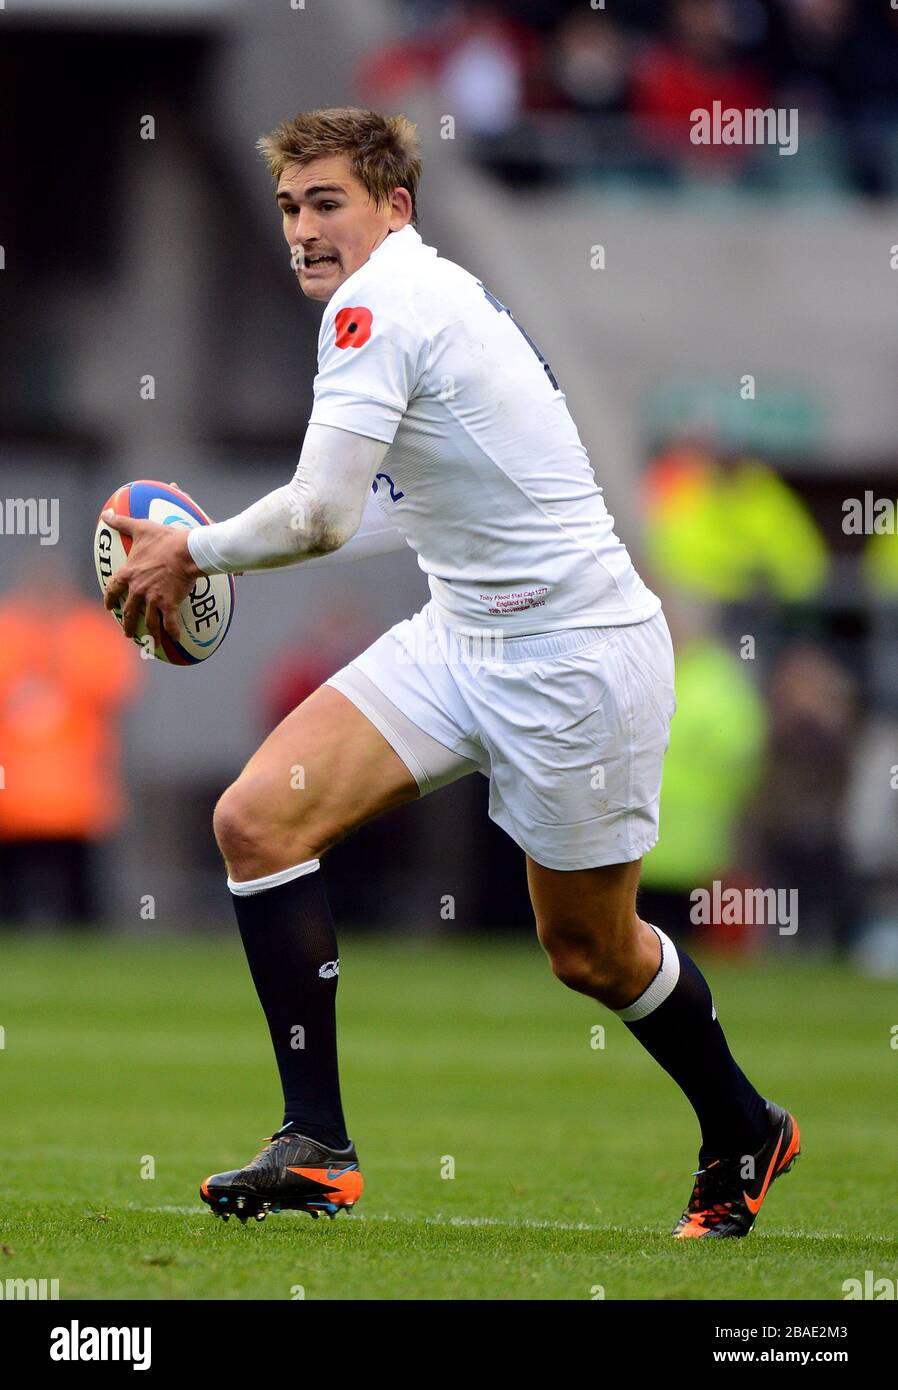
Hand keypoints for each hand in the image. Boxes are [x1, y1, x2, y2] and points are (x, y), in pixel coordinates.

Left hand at [102, 510, 202, 647]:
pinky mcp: (169, 604)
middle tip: (128, 632)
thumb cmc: (164, 538)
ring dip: (149, 634)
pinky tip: (175, 639)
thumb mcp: (141, 528)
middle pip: (129, 612)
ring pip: (148, 622)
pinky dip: (172, 632)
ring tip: (150, 642)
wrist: (186, 551)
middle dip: (127, 624)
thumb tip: (106, 514)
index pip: (113, 589)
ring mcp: (153, 599)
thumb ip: (122, 522)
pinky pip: (169, 623)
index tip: (109, 607)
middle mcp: (138, 590)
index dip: (110, 599)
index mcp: (129, 574)